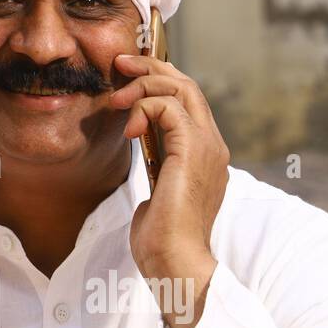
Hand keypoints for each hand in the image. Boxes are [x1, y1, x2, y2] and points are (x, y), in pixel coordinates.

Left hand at [109, 53, 229, 327]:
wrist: (176, 263)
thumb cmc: (162, 238)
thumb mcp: (157, 193)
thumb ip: (157, 168)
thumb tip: (141, 152)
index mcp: (204, 153)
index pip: (187, 100)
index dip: (158, 81)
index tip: (125, 76)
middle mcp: (212, 144)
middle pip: (187, 85)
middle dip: (151, 67)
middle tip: (119, 64)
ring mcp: (207, 147)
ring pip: (181, 89)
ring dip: (143, 85)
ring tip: (115, 99)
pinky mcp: (193, 152)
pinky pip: (169, 109)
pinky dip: (144, 109)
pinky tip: (127, 129)